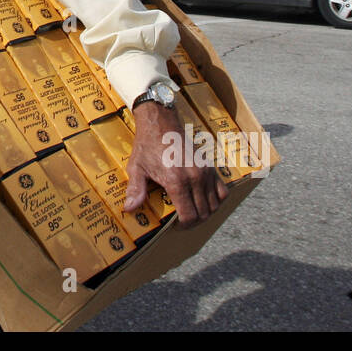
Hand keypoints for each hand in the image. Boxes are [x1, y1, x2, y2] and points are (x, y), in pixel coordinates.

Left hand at [123, 100, 227, 228]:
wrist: (161, 124)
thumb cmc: (147, 146)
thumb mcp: (137, 168)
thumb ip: (135, 190)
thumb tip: (129, 209)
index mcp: (176, 181)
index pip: (189, 216)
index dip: (184, 226)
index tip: (175, 226)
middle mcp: (194, 178)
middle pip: (203, 213)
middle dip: (193, 222)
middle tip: (182, 222)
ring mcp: (205, 172)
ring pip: (214, 205)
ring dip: (205, 214)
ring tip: (192, 213)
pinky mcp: (210, 167)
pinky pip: (222, 191)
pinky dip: (217, 201)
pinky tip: (205, 202)